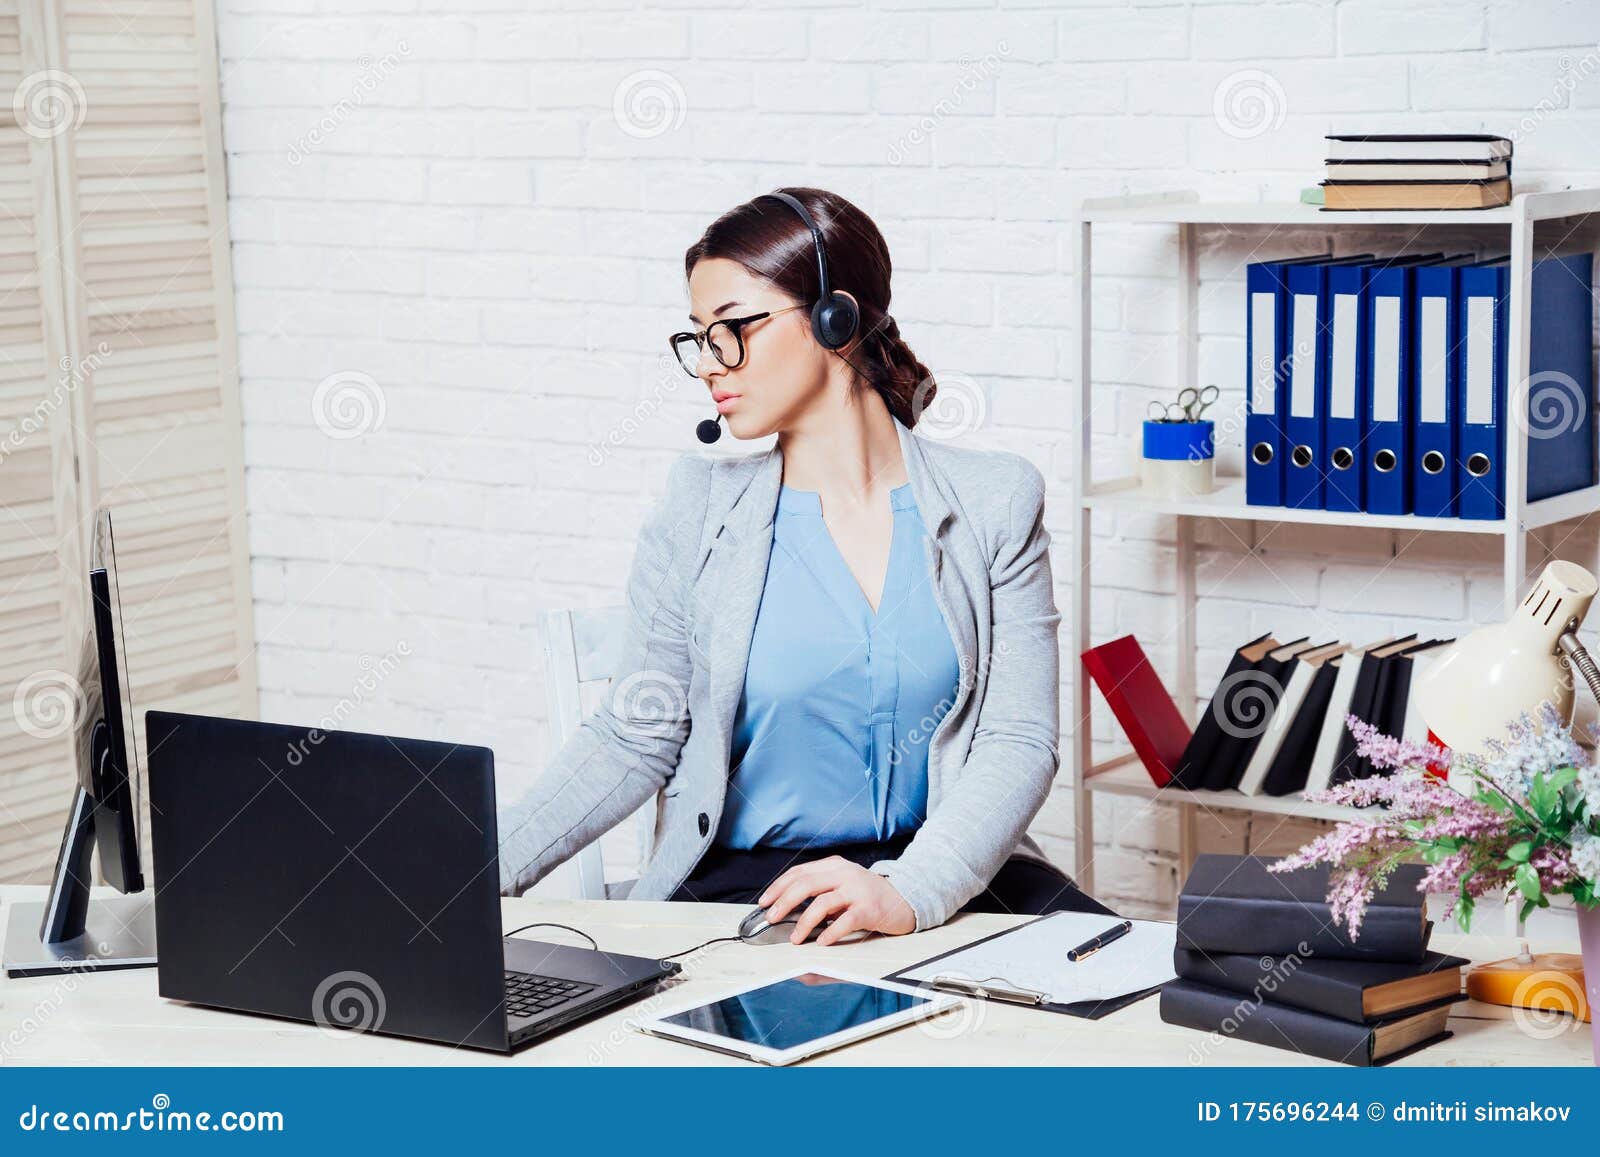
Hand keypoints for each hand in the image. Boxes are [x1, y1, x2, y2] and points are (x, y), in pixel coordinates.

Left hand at [759, 856, 915, 945]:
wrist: (906, 898)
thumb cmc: (870, 896)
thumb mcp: (844, 885)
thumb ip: (821, 891)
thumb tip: (789, 909)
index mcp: (834, 866)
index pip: (799, 872)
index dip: (778, 886)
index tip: (764, 902)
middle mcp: (844, 874)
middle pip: (805, 884)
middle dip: (784, 902)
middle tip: (772, 918)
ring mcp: (858, 890)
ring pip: (822, 903)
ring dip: (803, 922)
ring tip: (796, 938)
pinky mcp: (870, 908)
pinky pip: (845, 921)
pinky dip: (831, 933)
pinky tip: (822, 942)